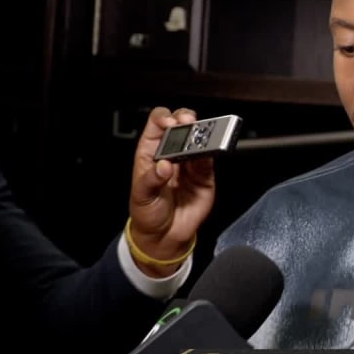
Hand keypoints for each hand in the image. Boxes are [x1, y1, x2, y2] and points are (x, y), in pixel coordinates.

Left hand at [129, 107, 215, 277]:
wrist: (165, 235)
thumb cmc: (148, 213)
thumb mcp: (141, 196)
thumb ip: (151, 180)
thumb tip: (164, 165)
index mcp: (151, 152)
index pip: (157, 125)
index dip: (163, 118)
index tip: (169, 123)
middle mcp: (172, 153)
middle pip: (181, 124)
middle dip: (185, 118)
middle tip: (188, 122)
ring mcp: (190, 163)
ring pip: (199, 138)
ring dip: (202, 133)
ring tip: (201, 135)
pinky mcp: (205, 174)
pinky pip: (211, 157)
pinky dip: (212, 151)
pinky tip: (209, 152)